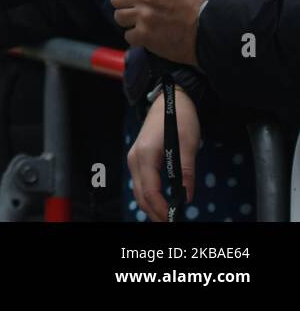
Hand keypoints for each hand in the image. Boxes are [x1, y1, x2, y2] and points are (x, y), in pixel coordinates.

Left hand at [111, 0, 204, 65]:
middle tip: (138, 8)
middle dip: (125, 3)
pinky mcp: (144, 36)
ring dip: (129, 21)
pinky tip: (149, 34)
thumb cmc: (191, 6)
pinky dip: (136, 37)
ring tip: (145, 21)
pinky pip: (127, 35)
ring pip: (118, 17)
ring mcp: (144, 16)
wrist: (208, 34)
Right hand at [128, 86, 198, 221]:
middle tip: (172, 223)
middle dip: (155, 212)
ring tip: (168, 216)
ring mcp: (134, 159)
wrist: (169, 100)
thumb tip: (186, 197)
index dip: (161, 208)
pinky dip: (150, 196)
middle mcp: (135, 159)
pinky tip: (163, 202)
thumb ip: (186, 172)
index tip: (174, 219)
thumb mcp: (188, 145)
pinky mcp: (138, 159)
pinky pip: (141, 183)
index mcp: (145, 155)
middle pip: (140, 194)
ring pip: (139, 191)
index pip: (150, 190)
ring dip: (151, 206)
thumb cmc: (180, 119)